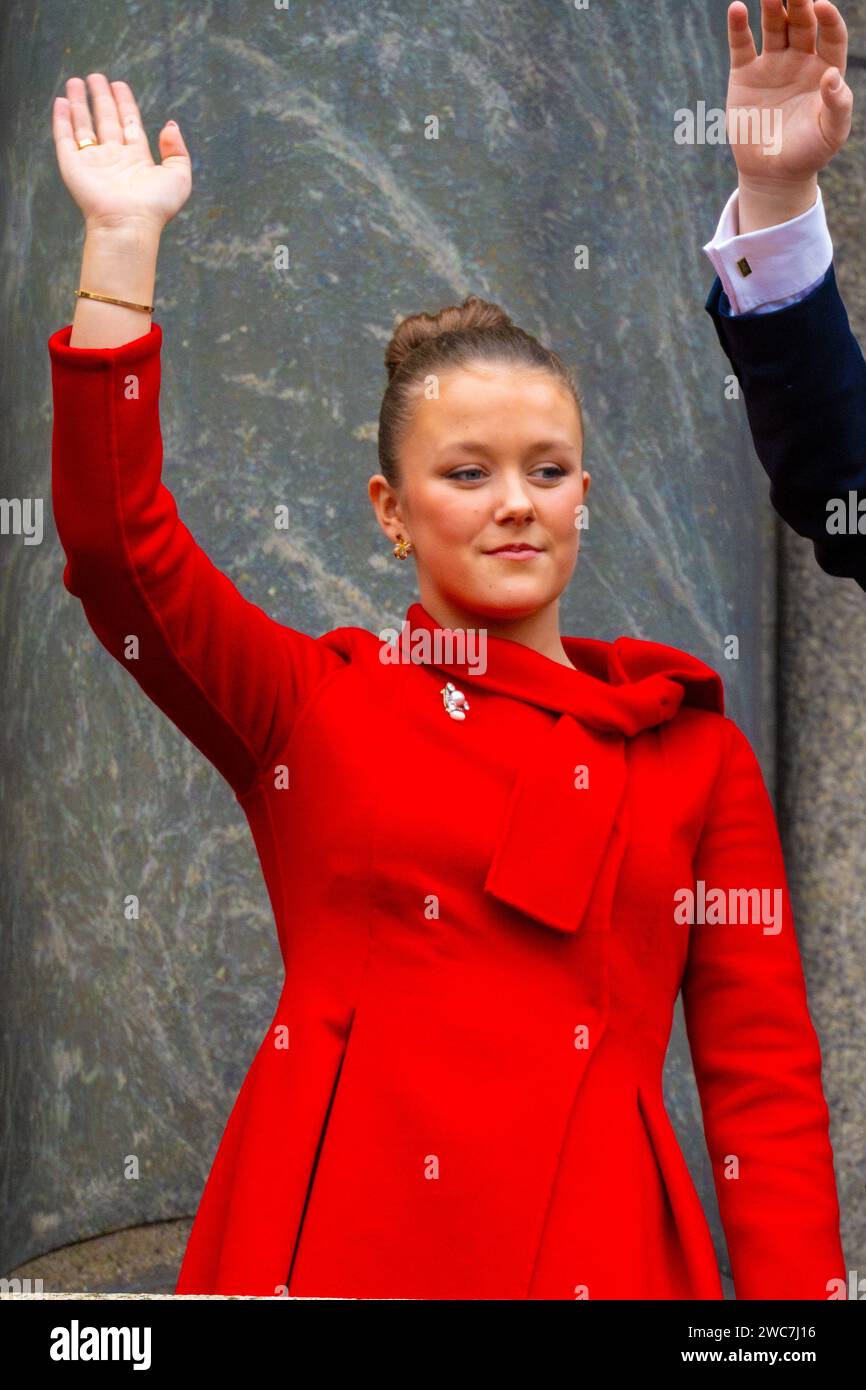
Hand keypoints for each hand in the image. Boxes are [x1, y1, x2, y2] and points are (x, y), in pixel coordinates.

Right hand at [52, 73, 191, 233]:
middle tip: (96, 77)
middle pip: (106, 119)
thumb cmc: (155, 206)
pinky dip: (62, 119)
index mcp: (137, 159)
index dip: (124, 103)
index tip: (119, 85)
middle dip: (101, 97)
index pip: (128, 123)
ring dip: (79, 103)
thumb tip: (171, 126)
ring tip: (76, 81)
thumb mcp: (179, 177)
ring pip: (84, 125)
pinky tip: (61, 102)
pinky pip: (65, 138)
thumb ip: (178, 151)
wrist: (128, 224)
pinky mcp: (73, 166)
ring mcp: (93, 161)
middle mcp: (114, 158)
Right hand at [726, 0, 852, 184]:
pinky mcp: (744, 75)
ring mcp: (771, 65)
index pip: (831, 36)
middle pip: (801, 23)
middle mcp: (799, 60)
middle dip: (799, 3)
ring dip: (772, 7)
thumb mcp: (831, 134)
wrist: (772, 174)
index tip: (822, 6)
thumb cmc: (807, 154)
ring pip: (773, 27)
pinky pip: (741, 45)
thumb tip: (831, 75)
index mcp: (825, 69)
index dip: (828, 19)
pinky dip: (738, 26)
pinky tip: (736, 9)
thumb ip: (837, 105)